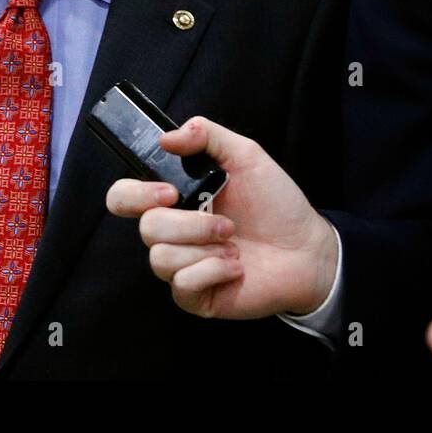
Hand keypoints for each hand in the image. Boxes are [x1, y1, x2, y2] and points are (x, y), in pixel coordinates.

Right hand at [106, 116, 338, 319]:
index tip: (170, 191)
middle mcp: (173, 233)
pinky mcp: (195, 296)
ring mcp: (181, 266)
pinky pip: (182, 285)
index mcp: (175, 199)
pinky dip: (214, 271)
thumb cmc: (276, 203)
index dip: (134, 195)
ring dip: (205, 248)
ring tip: (233, 245)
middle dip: (188, 224)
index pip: (124, 197)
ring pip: (160, 258)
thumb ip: (206, 135)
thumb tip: (166, 138)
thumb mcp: (245, 156)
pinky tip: (235, 267)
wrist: (307, 248)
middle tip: (224, 223)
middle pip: (146, 228)